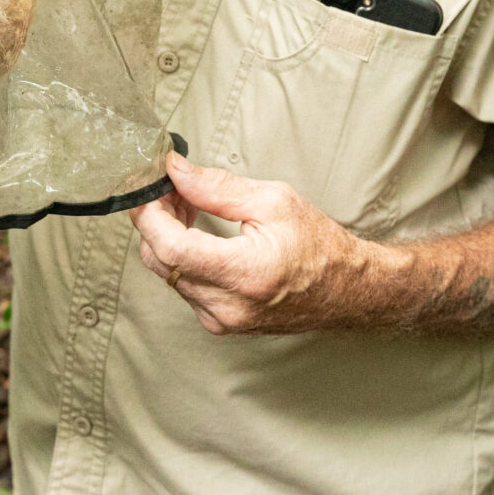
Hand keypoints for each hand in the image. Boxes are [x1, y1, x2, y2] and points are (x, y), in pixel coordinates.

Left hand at [129, 153, 371, 334]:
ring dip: (166, 234)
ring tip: (186, 203)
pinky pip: (182, 285)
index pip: (171, 248)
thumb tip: (176, 172)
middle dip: (155, 218)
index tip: (148, 185)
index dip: (150, 214)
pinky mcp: (218, 323)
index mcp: (245, 274)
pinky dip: (179, 254)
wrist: (345, 291)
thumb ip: (217, 187)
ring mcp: (220, 320)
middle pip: (160, 260)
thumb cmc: (318, 246)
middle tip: (169, 186)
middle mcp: (227, 306)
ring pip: (166, 273)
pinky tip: (194, 230)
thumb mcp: (273, 201)